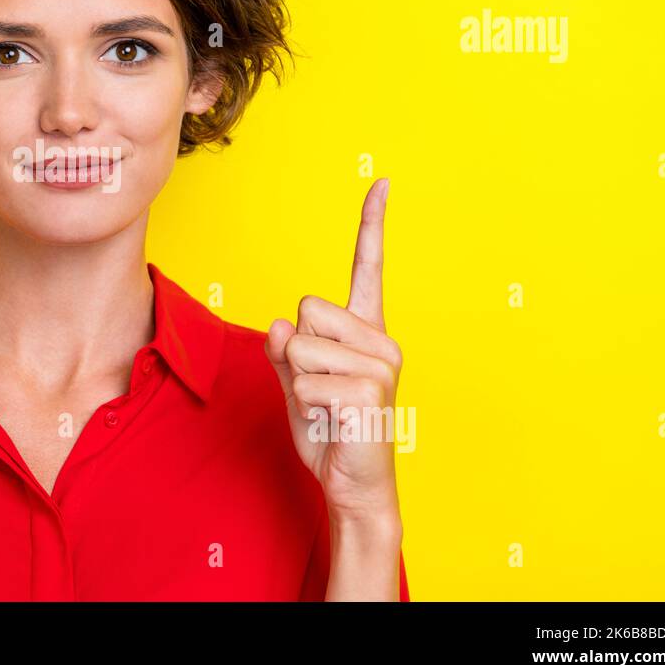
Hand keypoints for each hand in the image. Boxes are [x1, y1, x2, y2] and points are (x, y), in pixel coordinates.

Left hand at [264, 178, 402, 523]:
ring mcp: (379, 364)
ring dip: (299, 381)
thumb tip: (282, 324)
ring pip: (300, 345)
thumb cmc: (326, 428)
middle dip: (296, 350)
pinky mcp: (369, 391)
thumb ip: (285, 346)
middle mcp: (380, 340)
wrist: (351, 482)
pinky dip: (305, 405)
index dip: (372, 225)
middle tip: (320, 389)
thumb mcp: (295, 379)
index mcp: (365, 330)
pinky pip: (304, 381)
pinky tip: (331, 423)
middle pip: (306, 308)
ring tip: (325, 408)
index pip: (367, 268)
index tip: (381, 182)